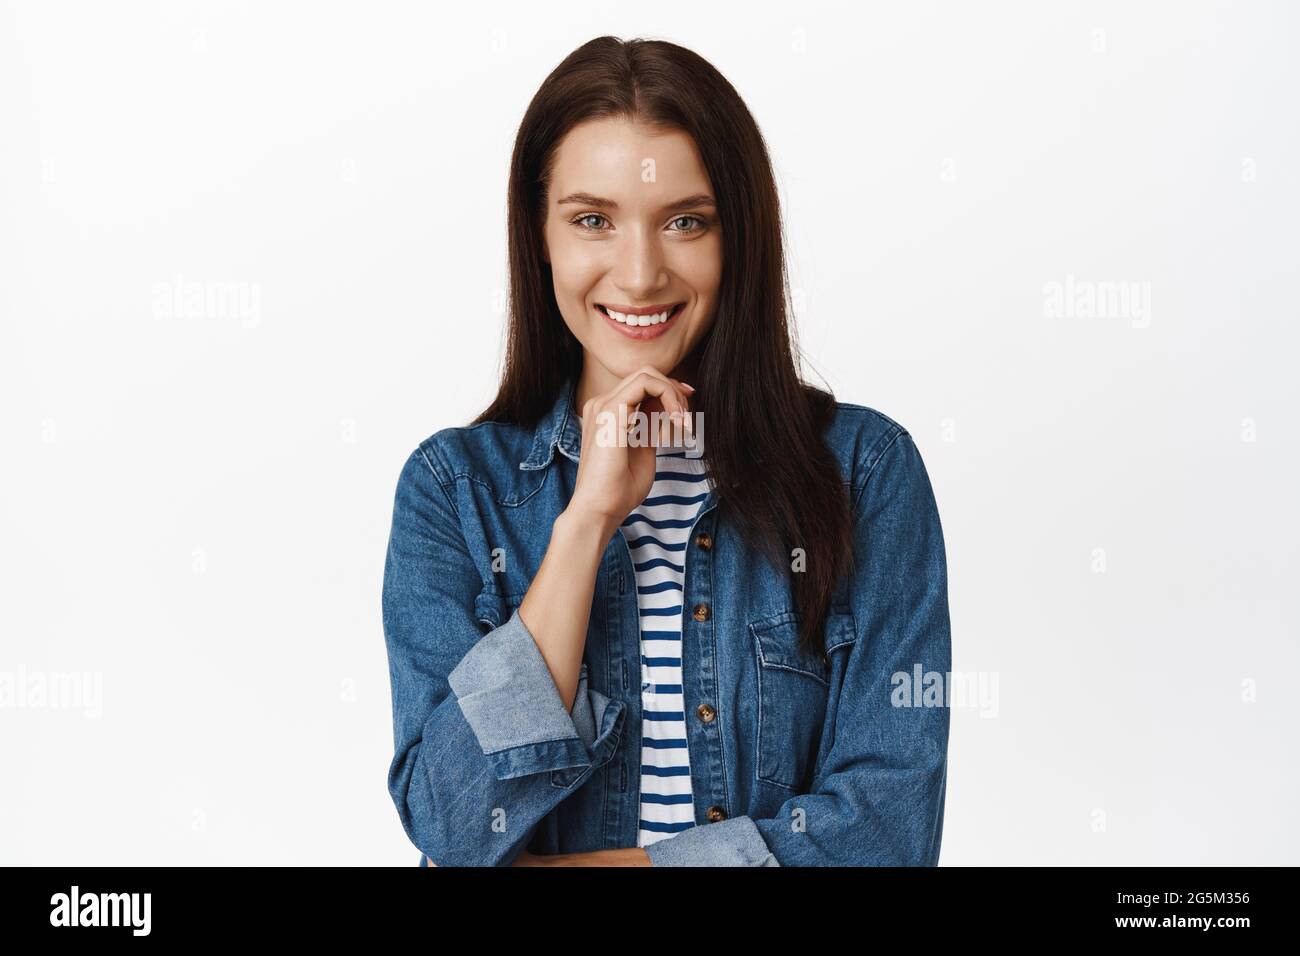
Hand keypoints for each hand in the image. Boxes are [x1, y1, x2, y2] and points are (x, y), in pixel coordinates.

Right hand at [567, 366, 694, 536]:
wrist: (600, 509)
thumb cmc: (620, 489)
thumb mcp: (643, 449)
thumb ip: (651, 426)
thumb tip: (667, 409)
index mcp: (606, 413)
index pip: (640, 385)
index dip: (668, 391)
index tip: (686, 410)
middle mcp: (601, 404)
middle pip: (645, 374)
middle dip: (673, 390)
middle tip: (687, 417)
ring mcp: (603, 405)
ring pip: (646, 374)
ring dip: (672, 393)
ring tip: (683, 421)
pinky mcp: (611, 410)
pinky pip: (646, 383)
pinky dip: (668, 395)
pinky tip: (677, 420)